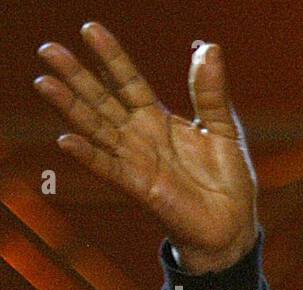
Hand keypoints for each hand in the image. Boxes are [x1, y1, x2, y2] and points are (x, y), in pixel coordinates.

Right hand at [34, 22, 257, 273]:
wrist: (233, 224)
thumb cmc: (227, 178)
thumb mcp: (223, 127)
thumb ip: (210, 91)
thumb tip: (208, 47)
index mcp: (158, 119)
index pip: (127, 81)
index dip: (111, 57)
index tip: (90, 29)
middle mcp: (140, 136)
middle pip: (103, 100)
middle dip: (77, 76)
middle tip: (49, 49)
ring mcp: (136, 161)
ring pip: (97, 129)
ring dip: (71, 107)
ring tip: (45, 83)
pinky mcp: (140, 186)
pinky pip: (109, 168)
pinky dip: (89, 155)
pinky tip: (66, 139)